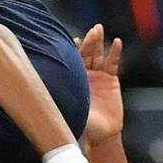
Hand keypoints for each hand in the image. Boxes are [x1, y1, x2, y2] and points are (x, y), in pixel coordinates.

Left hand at [75, 24, 123, 143]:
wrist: (103, 133)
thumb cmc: (85, 125)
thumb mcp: (73, 113)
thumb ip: (65, 105)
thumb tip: (46, 98)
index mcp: (74, 80)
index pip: (73, 61)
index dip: (74, 50)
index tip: (73, 39)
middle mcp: (86, 75)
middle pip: (87, 54)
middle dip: (89, 42)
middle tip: (92, 30)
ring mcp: (99, 76)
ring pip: (98, 55)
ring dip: (99, 42)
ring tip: (99, 28)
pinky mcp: (111, 80)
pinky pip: (113, 63)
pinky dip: (115, 53)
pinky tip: (116, 42)